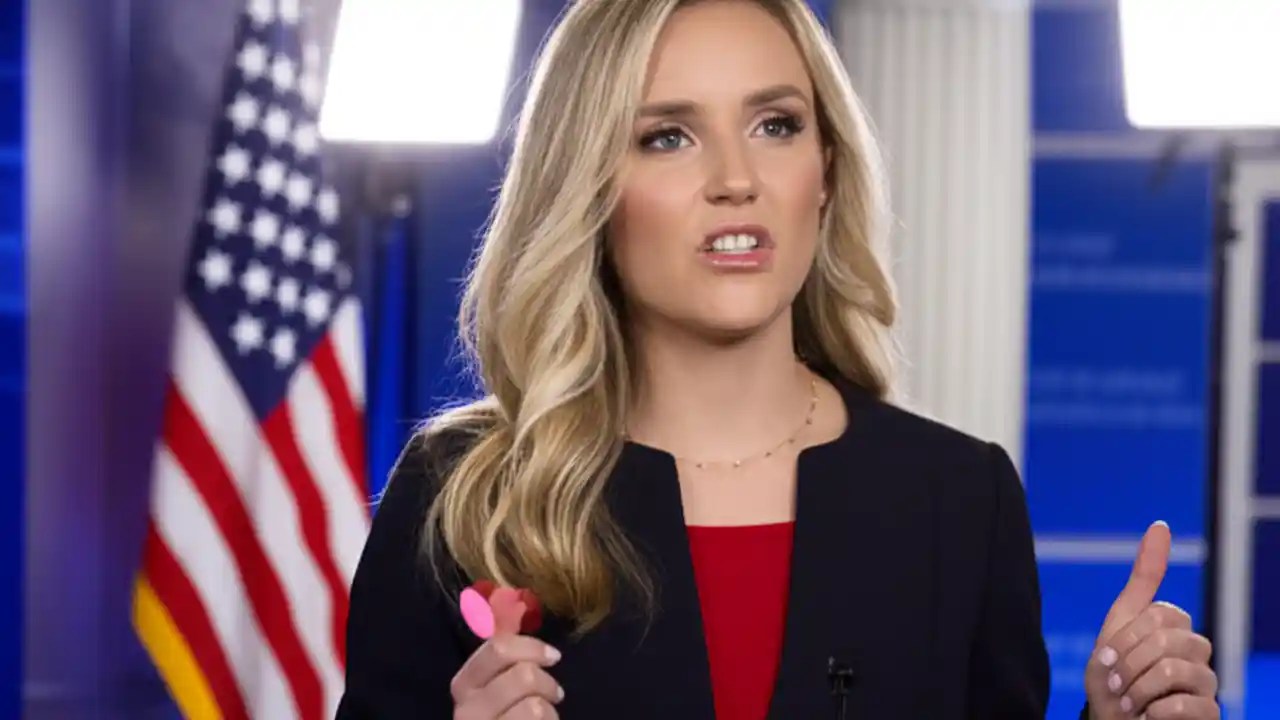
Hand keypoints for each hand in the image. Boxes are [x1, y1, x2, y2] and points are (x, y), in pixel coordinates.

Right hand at [452, 597, 563, 718]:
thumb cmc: (502, 716)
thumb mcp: (497, 684)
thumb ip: (503, 650)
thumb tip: (510, 599)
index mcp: (464, 686)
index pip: (497, 648)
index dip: (531, 646)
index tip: (553, 656)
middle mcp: (467, 712)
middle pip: (522, 676)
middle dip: (546, 683)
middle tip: (552, 695)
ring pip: (533, 708)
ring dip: (548, 713)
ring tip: (544, 719)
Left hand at [1085, 521, 1218, 718]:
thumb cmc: (1113, 681)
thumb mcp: (1118, 626)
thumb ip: (1144, 579)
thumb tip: (1161, 524)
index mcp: (1175, 626)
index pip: (1158, 614)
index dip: (1125, 638)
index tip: (1106, 657)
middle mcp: (1196, 651)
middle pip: (1166, 639)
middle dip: (1127, 664)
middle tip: (1114, 686)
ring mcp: (1206, 683)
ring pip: (1175, 670)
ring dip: (1137, 690)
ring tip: (1127, 704)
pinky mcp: (1210, 714)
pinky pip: (1188, 706)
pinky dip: (1154, 713)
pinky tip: (1147, 718)